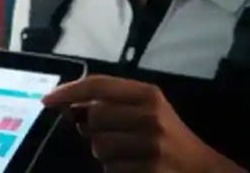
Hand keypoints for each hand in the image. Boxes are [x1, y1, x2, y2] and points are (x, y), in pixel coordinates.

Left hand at [42, 76, 242, 172]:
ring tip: (128, 155)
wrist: (202, 170)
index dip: (69, 91)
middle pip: (93, 119)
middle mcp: (150, 115)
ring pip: (98, 148)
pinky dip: (116, 171)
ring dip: (105, 155)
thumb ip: (112, 104)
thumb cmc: (168, 137)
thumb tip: (67, 106)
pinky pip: (110, 170)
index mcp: (148, 94)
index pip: (99, 85)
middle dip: (93, 131)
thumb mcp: (147, 110)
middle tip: (112, 136)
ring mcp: (151, 145)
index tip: (47, 100)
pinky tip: (134, 168)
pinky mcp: (149, 169)